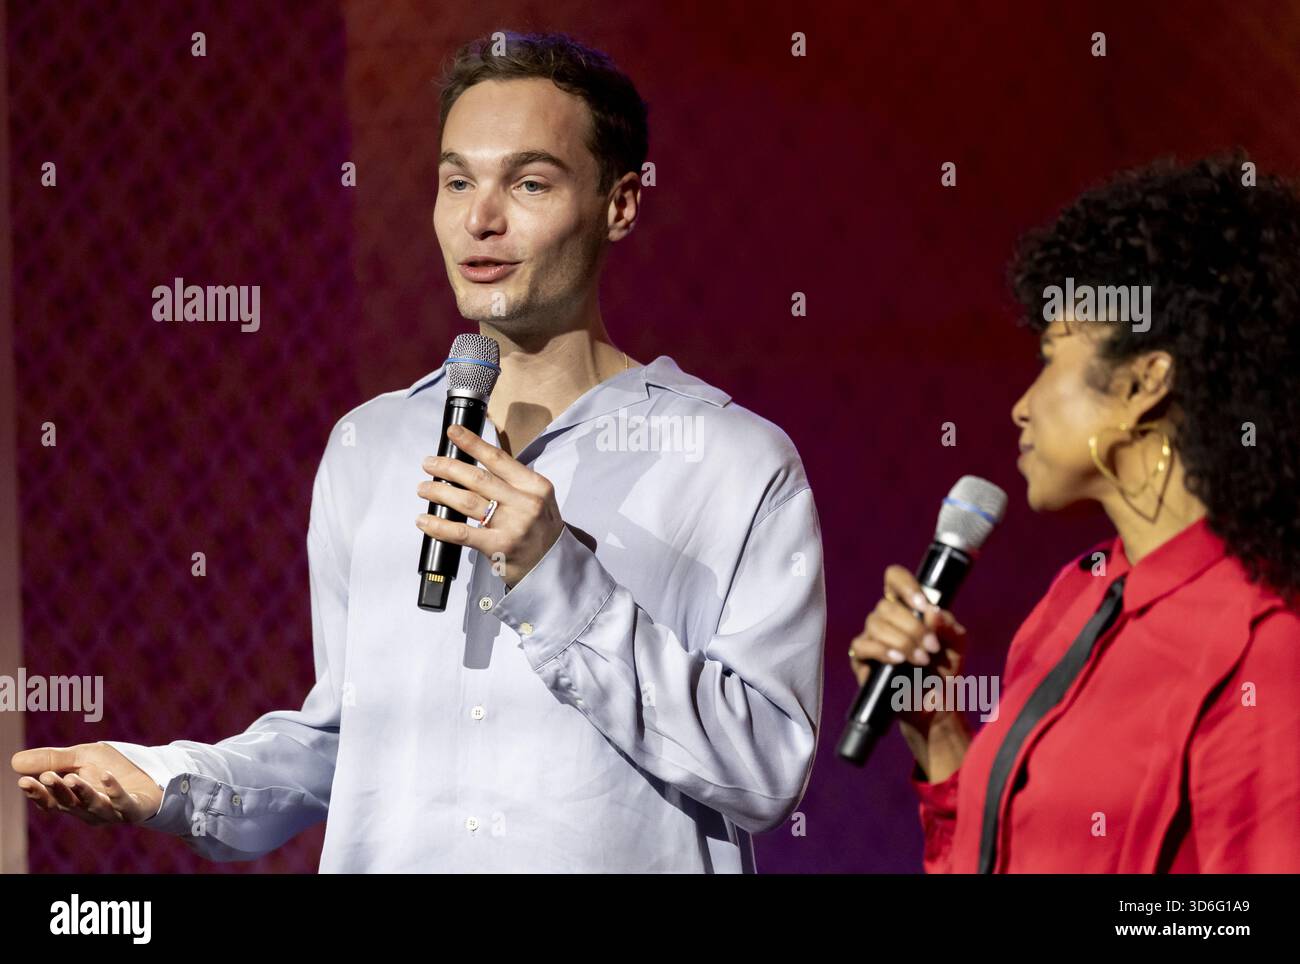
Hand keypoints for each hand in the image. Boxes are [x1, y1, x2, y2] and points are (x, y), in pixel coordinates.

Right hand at [11, 743, 161, 825]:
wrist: (151, 772)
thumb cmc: (113, 767)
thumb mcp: (81, 758)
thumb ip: (53, 760)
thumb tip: (15, 762)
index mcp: (74, 800)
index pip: (51, 801)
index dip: (37, 793)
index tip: (24, 781)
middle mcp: (90, 810)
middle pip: (70, 804)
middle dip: (57, 791)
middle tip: (47, 777)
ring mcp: (113, 812)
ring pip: (94, 806)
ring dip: (82, 792)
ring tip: (70, 778)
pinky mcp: (135, 808)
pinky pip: (123, 803)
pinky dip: (114, 790)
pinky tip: (106, 775)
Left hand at [416, 423, 564, 588]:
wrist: (552, 566)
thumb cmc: (539, 529)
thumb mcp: (536, 498)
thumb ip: (510, 482)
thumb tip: (471, 465)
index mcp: (535, 486)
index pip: (499, 459)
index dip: (472, 443)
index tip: (453, 433)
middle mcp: (526, 503)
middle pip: (479, 479)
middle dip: (448, 468)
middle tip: (429, 464)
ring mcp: (513, 526)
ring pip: (468, 502)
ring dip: (440, 492)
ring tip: (424, 488)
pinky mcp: (499, 547)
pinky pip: (462, 533)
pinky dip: (439, 525)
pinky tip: (425, 520)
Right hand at [848, 564, 967, 727]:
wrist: (935, 705)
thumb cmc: (944, 670)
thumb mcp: (956, 646)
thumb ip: (948, 626)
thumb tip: (931, 611)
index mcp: (907, 607)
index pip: (894, 579)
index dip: (905, 585)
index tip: (923, 605)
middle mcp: (886, 618)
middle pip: (887, 606)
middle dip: (913, 627)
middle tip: (931, 647)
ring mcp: (871, 636)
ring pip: (875, 624)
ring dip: (902, 641)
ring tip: (921, 660)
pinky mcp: (861, 658)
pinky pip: (862, 645)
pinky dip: (882, 650)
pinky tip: (898, 661)